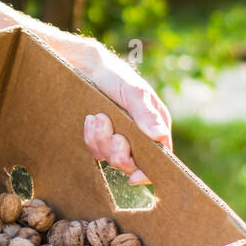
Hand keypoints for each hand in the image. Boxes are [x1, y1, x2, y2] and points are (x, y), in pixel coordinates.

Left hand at [79, 42, 172, 184]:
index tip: (134, 177)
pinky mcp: (101, 138)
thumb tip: (159, 136)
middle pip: (131, 164)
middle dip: (118, 152)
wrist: (86, 68)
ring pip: (110, 157)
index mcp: (155, 127)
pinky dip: (91, 136)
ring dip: (101, 139)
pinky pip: (95, 149)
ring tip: (97, 116)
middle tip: (112, 132)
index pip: (159, 160)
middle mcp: (139, 136)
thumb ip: (145, 114)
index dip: (147, 172)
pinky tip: (90, 119)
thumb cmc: (116, 76)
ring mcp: (118, 138)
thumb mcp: (133, 92)